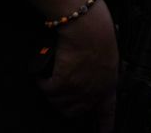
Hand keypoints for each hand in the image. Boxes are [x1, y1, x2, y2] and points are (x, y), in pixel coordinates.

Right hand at [38, 0, 118, 130]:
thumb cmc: (98, 34)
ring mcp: (78, 90)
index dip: (105, 126)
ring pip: (57, 101)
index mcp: (109, 84)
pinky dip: (42, 80)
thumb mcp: (108, 56)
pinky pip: (46, 89)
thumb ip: (100, 71)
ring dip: (52, 90)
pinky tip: (44, 72)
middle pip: (74, 111)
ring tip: (54, 75)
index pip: (108, 113)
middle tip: (60, 89)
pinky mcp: (62, 83)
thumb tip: (92, 73)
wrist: (87, 26)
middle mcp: (94, 92)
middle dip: (65, 102)